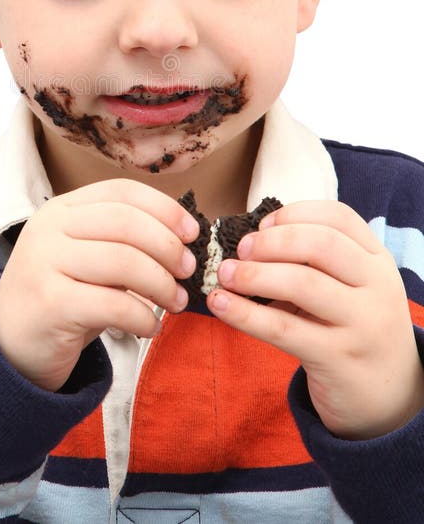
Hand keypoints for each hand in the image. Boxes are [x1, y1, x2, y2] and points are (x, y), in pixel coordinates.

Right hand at [0, 179, 197, 390]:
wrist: (9, 344)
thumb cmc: (62, 296)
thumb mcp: (85, 256)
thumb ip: (121, 240)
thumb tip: (184, 239)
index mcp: (61, 208)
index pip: (121, 192)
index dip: (164, 208)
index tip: (192, 232)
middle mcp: (49, 227)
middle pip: (126, 223)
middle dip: (168, 247)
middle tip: (188, 271)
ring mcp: (45, 262)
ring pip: (124, 262)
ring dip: (161, 284)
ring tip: (175, 302)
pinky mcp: (50, 303)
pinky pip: (113, 305)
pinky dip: (143, 317)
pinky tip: (150, 328)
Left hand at [206, 200, 423, 438]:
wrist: (389, 395)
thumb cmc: (353, 327)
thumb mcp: (351, 288)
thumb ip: (316, 263)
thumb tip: (249, 241)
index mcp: (378, 260)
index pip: (338, 217)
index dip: (294, 214)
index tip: (262, 224)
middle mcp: (378, 286)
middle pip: (321, 244)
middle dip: (271, 242)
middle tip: (240, 249)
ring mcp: (362, 323)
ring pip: (302, 284)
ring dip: (254, 274)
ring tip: (225, 274)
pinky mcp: (338, 359)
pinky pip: (283, 329)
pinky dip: (244, 314)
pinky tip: (220, 304)